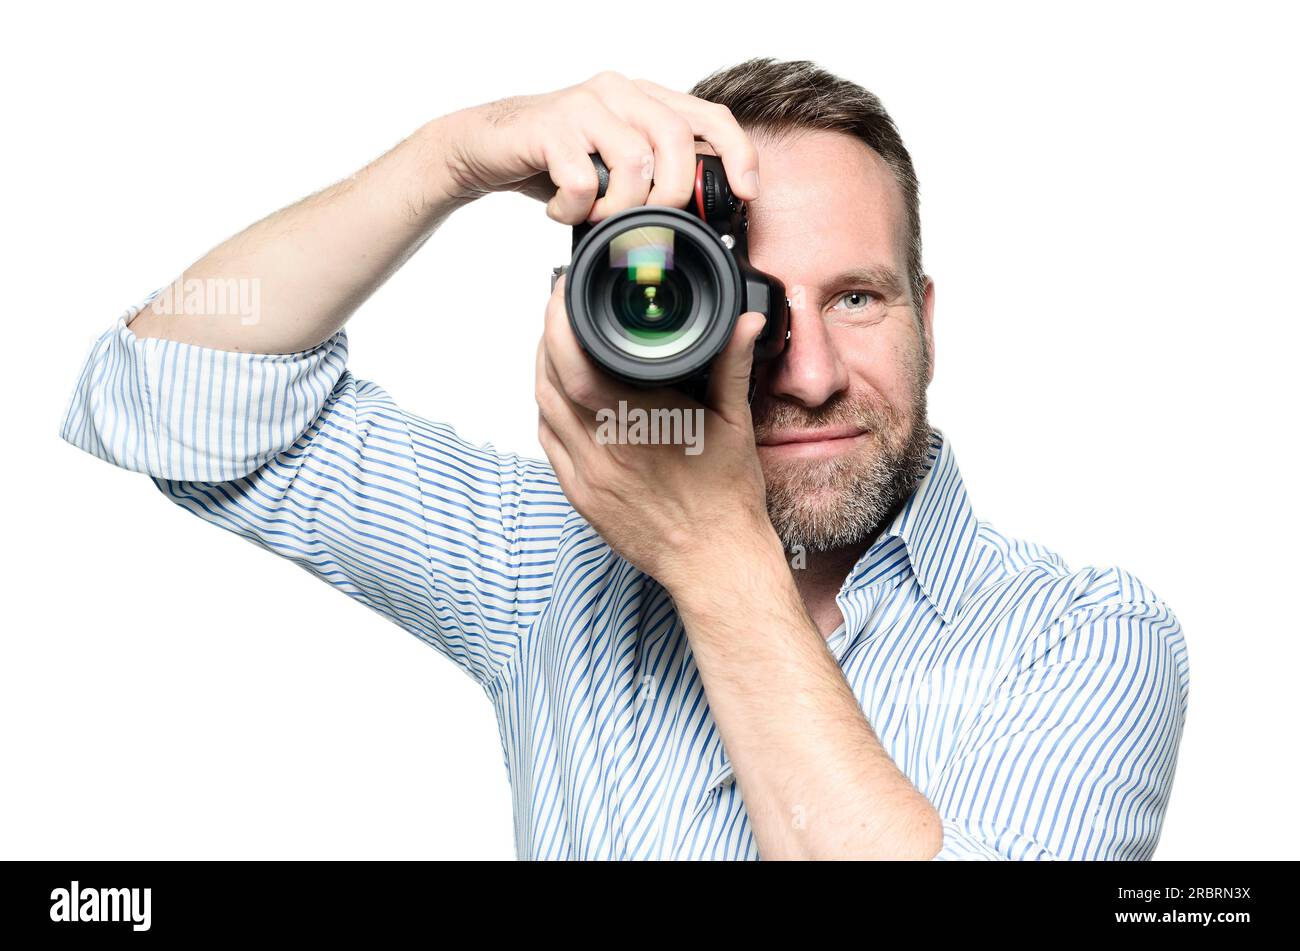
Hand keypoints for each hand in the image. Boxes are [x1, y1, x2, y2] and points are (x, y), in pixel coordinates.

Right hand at [440, 70, 759, 221]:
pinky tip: (564, 213)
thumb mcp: (614, 166)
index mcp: (644, 98)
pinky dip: (577, 210)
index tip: (747, 195)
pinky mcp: (550, 127)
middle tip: (648, 226)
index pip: (710, 115)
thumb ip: (654, 176)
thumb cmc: (555, 161)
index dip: (739, 154)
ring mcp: (584, 105)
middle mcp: (619, 92)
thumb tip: (702, 218)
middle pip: (677, 139)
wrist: (488, 147)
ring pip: (635, 161)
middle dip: (673, 195)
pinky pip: (584, 179)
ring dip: (620, 209)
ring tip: (596, 220)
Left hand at [535, 273, 776, 590]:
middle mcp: (604, 450)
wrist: (715, 560)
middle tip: (561, 313)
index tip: (565, 295)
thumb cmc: (726, 499)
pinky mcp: (581, 497)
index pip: (576, 363)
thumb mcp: (735, 423)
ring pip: (542, 411)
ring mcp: (587, 476)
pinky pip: (549, 444)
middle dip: (549, 339)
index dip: (559, 323)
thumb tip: (746, 322)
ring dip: (544, 373)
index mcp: (639, 425)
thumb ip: (733, 364)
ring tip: (558, 346)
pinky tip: (561, 397)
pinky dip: (548, 413)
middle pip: (549, 381)